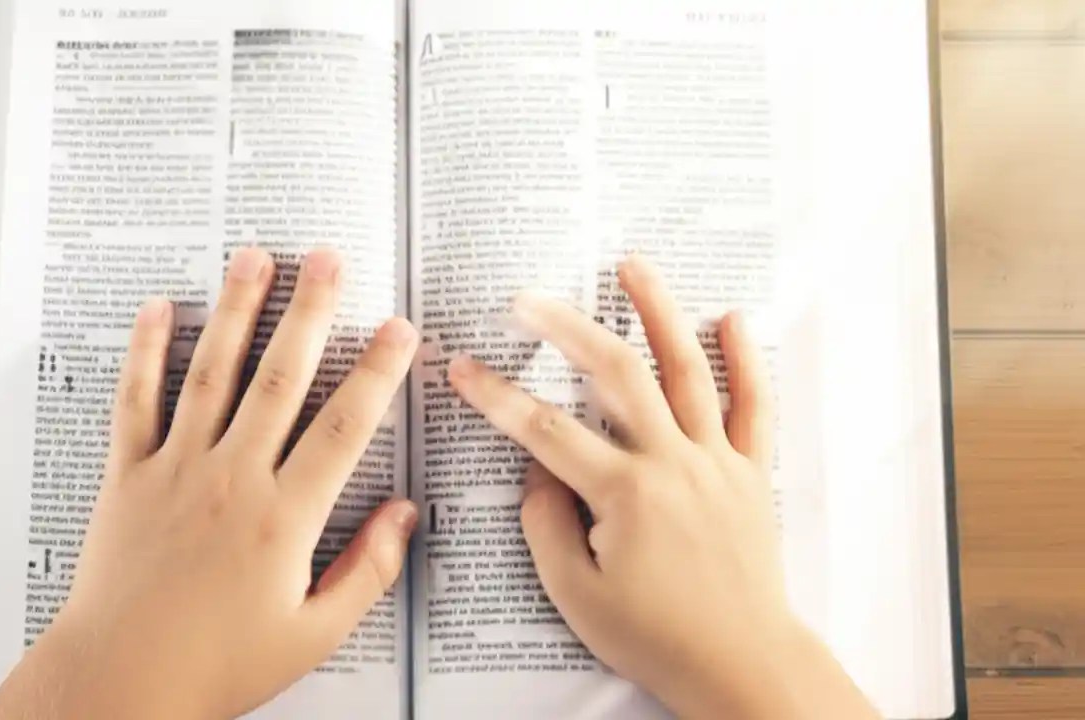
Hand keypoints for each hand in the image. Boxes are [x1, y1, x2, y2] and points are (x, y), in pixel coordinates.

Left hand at [0, 247, 419, 719]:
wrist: (120, 681)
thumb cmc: (215, 665)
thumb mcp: (312, 634)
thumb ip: (367, 571)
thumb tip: (402, 516)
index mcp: (284, 518)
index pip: (343, 428)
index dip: (375, 373)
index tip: (397, 331)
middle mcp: (232, 480)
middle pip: (281, 378)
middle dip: (310, 312)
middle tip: (327, 260)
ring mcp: (176, 470)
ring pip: (213, 373)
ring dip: (237, 310)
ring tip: (255, 258)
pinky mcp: (129, 476)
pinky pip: (137, 401)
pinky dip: (147, 351)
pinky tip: (161, 309)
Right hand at [448, 255, 878, 719]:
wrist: (740, 665)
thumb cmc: (657, 637)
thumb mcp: (576, 593)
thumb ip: (546, 524)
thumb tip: (539, 470)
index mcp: (625, 494)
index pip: (545, 430)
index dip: (496, 395)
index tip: (462, 368)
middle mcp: (673, 463)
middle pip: (617, 374)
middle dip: (567, 328)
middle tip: (530, 298)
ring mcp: (716, 462)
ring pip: (688, 371)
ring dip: (658, 312)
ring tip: (633, 266)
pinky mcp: (749, 473)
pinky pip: (753, 407)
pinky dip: (746, 360)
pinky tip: (731, 319)